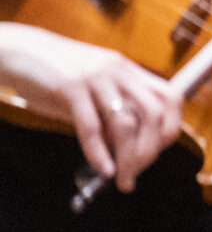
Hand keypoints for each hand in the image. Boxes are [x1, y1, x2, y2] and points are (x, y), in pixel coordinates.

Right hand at [0, 24, 186, 191]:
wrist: (21, 52)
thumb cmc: (55, 73)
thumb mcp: (92, 88)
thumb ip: (107, 112)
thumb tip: (121, 147)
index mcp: (128, 70)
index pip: (169, 97)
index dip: (170, 127)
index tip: (157, 152)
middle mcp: (119, 71)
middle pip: (154, 113)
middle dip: (150, 149)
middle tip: (138, 173)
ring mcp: (96, 78)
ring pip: (125, 123)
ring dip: (128, 158)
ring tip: (122, 179)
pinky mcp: (70, 87)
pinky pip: (91, 126)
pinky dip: (99, 152)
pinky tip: (103, 168)